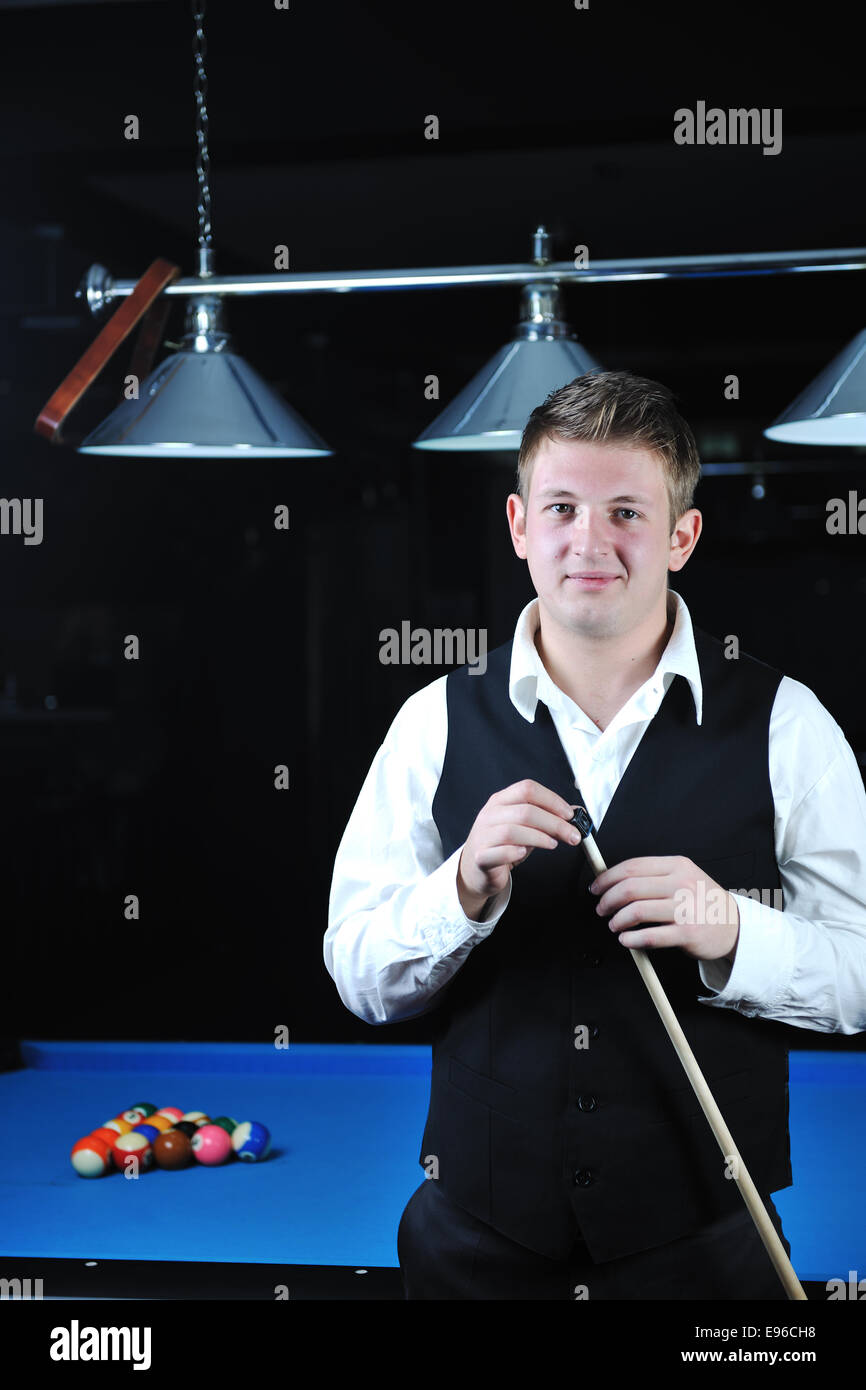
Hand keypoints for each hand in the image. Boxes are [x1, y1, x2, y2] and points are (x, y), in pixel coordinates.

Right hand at [457, 779, 581, 918]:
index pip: (527, 789)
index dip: (552, 800)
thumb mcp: (526, 827)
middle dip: (554, 823)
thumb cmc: (503, 845)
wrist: (475, 869)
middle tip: (572, 835)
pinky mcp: (481, 857)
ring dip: (539, 837)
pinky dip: (515, 852)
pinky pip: (499, 852)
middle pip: (525, 811)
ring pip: (512, 831)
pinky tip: (526, 852)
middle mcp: (490, 814)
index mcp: (501, 801)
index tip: (570, 814)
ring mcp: (483, 835)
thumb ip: (548, 818)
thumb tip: (576, 812)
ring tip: (553, 844)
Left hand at [590, 855, 740, 962]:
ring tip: (614, 925)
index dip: (607, 877)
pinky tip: (625, 939)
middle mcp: (681, 883)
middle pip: (630, 888)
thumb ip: (654, 876)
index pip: (632, 867)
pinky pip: (650, 936)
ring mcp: (686, 908)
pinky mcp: (687, 932)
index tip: (596, 887)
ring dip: (617, 920)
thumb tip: (612, 880)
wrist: (734, 925)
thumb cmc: (702, 901)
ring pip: (636, 911)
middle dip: (607, 900)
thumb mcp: (683, 877)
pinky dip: (631, 939)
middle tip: (601, 908)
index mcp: (677, 866)